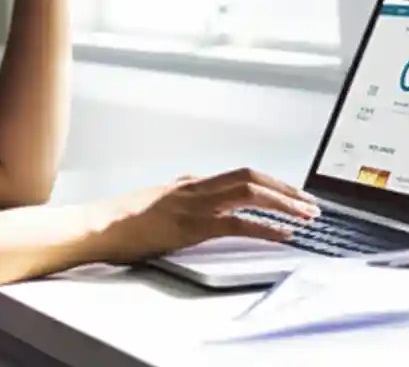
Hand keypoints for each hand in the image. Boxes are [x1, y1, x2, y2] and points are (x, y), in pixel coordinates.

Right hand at [93, 168, 320, 263]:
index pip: (241, 174)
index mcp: (191, 183)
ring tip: (306, 215)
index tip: (292, 194)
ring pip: (250, 192)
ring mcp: (195, 204)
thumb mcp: (156, 199)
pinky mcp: (191, 226)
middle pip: (252, 177)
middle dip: (286, 188)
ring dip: (284, 203)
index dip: (272, 182)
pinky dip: (265, 227)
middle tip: (310, 203)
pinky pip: (237, 223)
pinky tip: (282, 234)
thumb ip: (180, 191)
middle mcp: (197, 187)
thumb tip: (194, 184)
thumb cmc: (122, 219)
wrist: (98, 227)